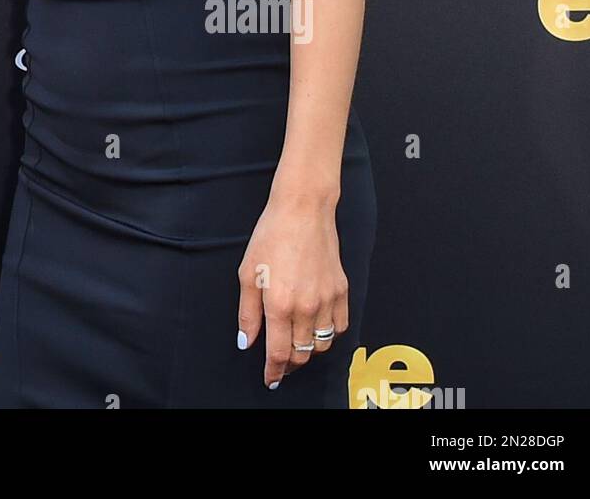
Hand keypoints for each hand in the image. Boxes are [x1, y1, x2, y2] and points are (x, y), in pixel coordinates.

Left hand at [235, 196, 348, 389]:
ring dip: (308, 351)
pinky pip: (340, 327)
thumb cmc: (271, 236)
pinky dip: (328, 335)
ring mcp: (328, 300)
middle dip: (289, 364)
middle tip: (280, 363)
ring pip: (321, 344)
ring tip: (295, 344)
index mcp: (280, 304)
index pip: (279, 353)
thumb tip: (247, 342)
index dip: (274, 371)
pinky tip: (315, 328)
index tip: (270, 379)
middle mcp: (307, 307)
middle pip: (302, 354)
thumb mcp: (248, 273)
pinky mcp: (342, 291)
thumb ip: (248, 312)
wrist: (303, 210)